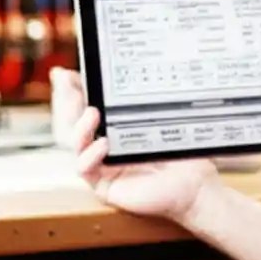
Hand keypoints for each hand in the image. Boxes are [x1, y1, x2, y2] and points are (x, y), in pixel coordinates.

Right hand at [52, 68, 219, 222]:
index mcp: (115, 130)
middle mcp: (104, 146)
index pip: (87, 107)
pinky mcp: (104, 185)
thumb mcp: (163, 122)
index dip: (73, 91)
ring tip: (92, 113)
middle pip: (73, 122)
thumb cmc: (183, 155)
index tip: (65, 73)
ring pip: (74, 144)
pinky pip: (85, 169)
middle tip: (65, 82)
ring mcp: (102, 166)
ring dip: (78, 127)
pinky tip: (103, 144)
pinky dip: (89, 156)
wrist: (195, 186)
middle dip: (66, 101)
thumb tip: (134, 73)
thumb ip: (143, 105)